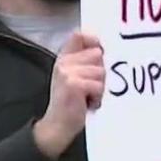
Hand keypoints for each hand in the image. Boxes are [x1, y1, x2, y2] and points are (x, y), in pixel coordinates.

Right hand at [32, 31, 105, 159]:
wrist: (57, 125)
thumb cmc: (70, 103)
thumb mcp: (75, 78)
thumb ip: (86, 62)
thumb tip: (103, 50)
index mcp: (64, 58)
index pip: (79, 36)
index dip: (94, 41)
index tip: (101, 52)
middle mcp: (63, 62)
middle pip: (97, 54)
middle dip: (100, 72)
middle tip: (90, 87)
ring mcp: (67, 72)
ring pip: (100, 71)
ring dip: (100, 87)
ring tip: (88, 97)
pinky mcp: (73, 84)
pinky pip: (99, 85)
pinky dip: (97, 97)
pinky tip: (88, 103)